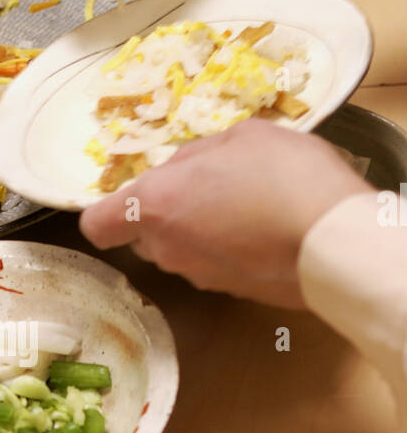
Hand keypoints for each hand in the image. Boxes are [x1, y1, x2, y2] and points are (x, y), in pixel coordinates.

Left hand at [78, 121, 365, 307]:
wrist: (334, 244)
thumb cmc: (285, 176)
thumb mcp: (242, 137)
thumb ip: (200, 155)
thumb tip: (187, 168)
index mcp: (156, 204)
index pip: (98, 224)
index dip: (109, 213)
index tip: (132, 198)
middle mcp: (167, 248)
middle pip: (145, 236)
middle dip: (166, 215)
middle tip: (208, 188)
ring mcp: (199, 276)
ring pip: (181, 252)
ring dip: (200, 232)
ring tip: (247, 207)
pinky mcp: (231, 295)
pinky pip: (216, 267)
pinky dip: (231, 252)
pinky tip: (266, 231)